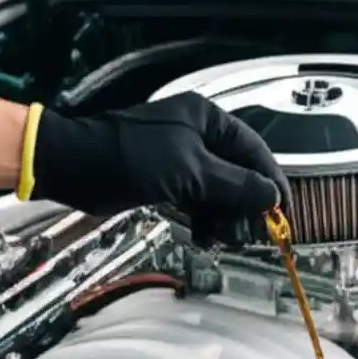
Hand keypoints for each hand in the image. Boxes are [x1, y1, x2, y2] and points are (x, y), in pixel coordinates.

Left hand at [28, 93, 290, 241]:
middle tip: (249, 232)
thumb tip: (270, 197)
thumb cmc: (127, 158)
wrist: (74, 167)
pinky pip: (198, 200)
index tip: (283, 211)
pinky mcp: (167, 179)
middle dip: (244, 205)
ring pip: (218, 191)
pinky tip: (205, 238)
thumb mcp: (189, 173)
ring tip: (223, 239)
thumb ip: (234, 185)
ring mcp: (182, 158)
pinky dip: (204, 220)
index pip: (254, 150)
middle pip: (238, 173)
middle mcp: (198, 135)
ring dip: (224, 217)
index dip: (270, 181)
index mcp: (207, 119)